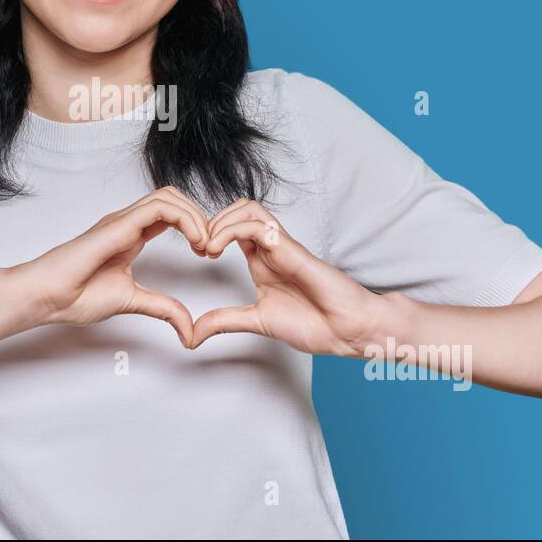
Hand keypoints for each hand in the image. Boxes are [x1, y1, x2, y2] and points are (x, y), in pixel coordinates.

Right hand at [12, 186, 212, 347]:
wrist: (47, 297)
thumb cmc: (74, 294)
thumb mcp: (133, 301)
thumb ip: (162, 308)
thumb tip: (187, 327)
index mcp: (130, 236)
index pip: (170, 213)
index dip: (195, 226)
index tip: (207, 253)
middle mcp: (126, 223)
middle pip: (173, 198)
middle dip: (200, 216)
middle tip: (211, 246)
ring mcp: (120, 221)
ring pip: (168, 196)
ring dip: (195, 216)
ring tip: (205, 243)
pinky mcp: (117, 226)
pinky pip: (157, 208)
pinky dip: (184, 218)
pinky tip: (195, 241)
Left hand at [189, 198, 384, 355]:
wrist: (348, 331)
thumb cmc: (316, 324)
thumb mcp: (256, 321)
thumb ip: (225, 321)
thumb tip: (193, 333)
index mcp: (262, 261)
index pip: (231, 227)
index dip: (209, 233)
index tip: (194, 254)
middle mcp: (270, 249)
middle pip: (238, 209)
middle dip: (211, 221)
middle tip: (197, 247)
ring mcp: (281, 246)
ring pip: (248, 209)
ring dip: (220, 221)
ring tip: (207, 247)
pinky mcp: (291, 250)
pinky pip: (258, 226)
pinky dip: (230, 231)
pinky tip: (217, 250)